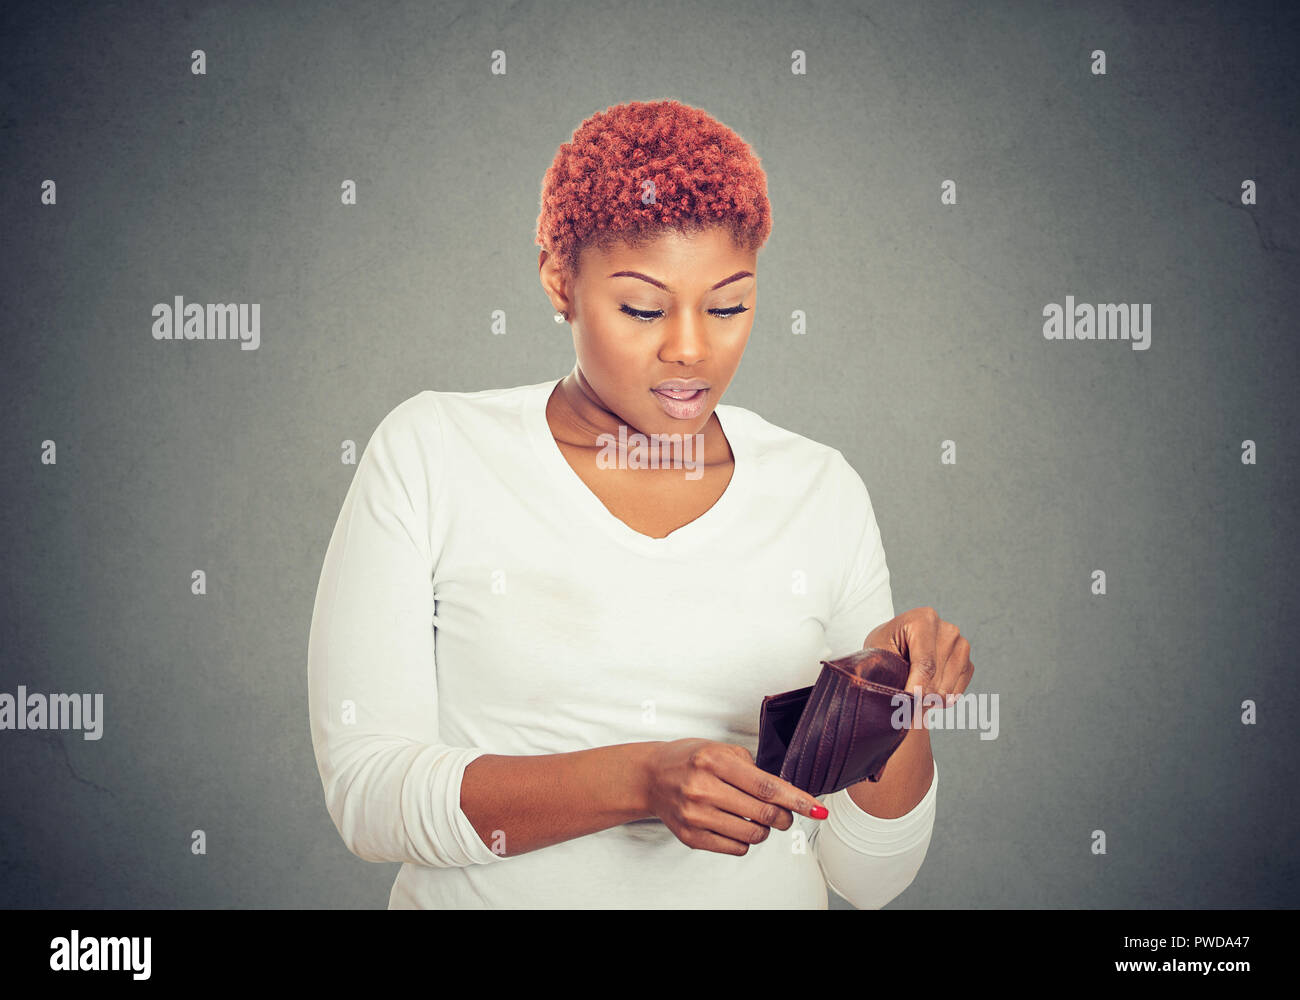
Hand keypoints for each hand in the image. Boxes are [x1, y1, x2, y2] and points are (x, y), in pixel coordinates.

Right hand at [643, 739, 828, 855]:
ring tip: (752, 816)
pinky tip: (735, 824)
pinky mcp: (691, 837)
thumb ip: (752, 768)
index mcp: (713, 762)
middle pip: (764, 814)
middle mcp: (703, 788)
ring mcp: (695, 815)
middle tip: (785, 814)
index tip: (817, 808)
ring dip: (763, 828)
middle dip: (785, 817)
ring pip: (753, 835)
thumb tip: (786, 792)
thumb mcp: (719, 749)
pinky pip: (735, 848)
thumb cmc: (689, 760)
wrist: (651, 777)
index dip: (797, 799)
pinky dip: (744, 839)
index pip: (766, 786)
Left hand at [864, 606, 973, 728]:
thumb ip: (889, 672)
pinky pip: (955, 694)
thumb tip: (905, 700)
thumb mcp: (878, 654)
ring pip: (947, 690)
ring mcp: (961, 646)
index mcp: (924, 620)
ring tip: (910, 693)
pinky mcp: (968, 663)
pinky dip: (938, 699)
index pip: (925, 664)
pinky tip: (925, 689)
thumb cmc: (885, 647)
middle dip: (918, 697)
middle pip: (937, 679)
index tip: (905, 706)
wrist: (896, 645)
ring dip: (927, 700)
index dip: (916, 689)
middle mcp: (948, 630)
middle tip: (900, 702)